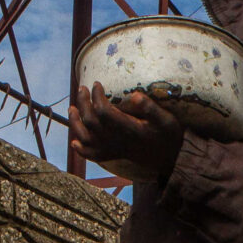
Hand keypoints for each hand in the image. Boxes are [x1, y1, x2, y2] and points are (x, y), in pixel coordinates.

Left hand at [69, 82, 184, 175]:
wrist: (171, 158)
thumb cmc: (168, 135)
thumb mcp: (166, 119)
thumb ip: (150, 108)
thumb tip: (133, 95)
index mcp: (129, 130)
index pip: (104, 112)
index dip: (97, 96)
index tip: (98, 84)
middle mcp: (118, 141)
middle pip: (91, 122)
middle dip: (84, 103)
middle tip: (83, 88)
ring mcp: (114, 149)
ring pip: (87, 138)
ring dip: (76, 123)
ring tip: (72, 108)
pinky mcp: (114, 155)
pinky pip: (93, 156)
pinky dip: (81, 150)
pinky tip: (75, 142)